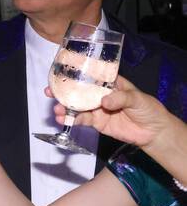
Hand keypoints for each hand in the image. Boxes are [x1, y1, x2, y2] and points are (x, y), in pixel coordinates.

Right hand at [50, 75, 172, 148]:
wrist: (153, 132)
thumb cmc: (149, 109)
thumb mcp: (138, 99)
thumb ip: (121, 98)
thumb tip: (104, 102)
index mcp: (110, 83)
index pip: (91, 75)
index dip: (76, 73)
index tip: (61, 73)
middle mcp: (100, 94)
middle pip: (79, 90)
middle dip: (63, 90)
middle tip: (51, 91)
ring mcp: (97, 108)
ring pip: (77, 106)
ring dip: (65, 107)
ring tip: (57, 110)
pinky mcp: (96, 122)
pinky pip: (82, 120)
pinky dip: (72, 120)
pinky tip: (63, 120)